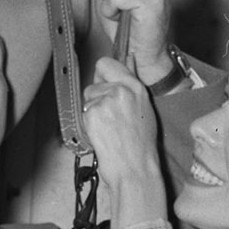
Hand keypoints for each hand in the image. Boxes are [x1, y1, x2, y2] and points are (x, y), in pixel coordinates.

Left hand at [82, 56, 168, 223]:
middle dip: (96, 96)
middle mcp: (120, 90)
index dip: (102, 74)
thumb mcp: (144, 108)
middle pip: (93, 82)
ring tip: (108, 128)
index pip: (107, 63)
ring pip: (87, 99)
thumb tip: (130, 59)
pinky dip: (89, 124)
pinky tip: (102, 134)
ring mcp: (105, 102)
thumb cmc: (141, 146)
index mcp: (135, 87)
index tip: (103, 81)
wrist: (134, 168)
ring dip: (93, 112)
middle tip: (109, 115)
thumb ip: (133, 84)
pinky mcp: (92, 114)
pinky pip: (83, 113)